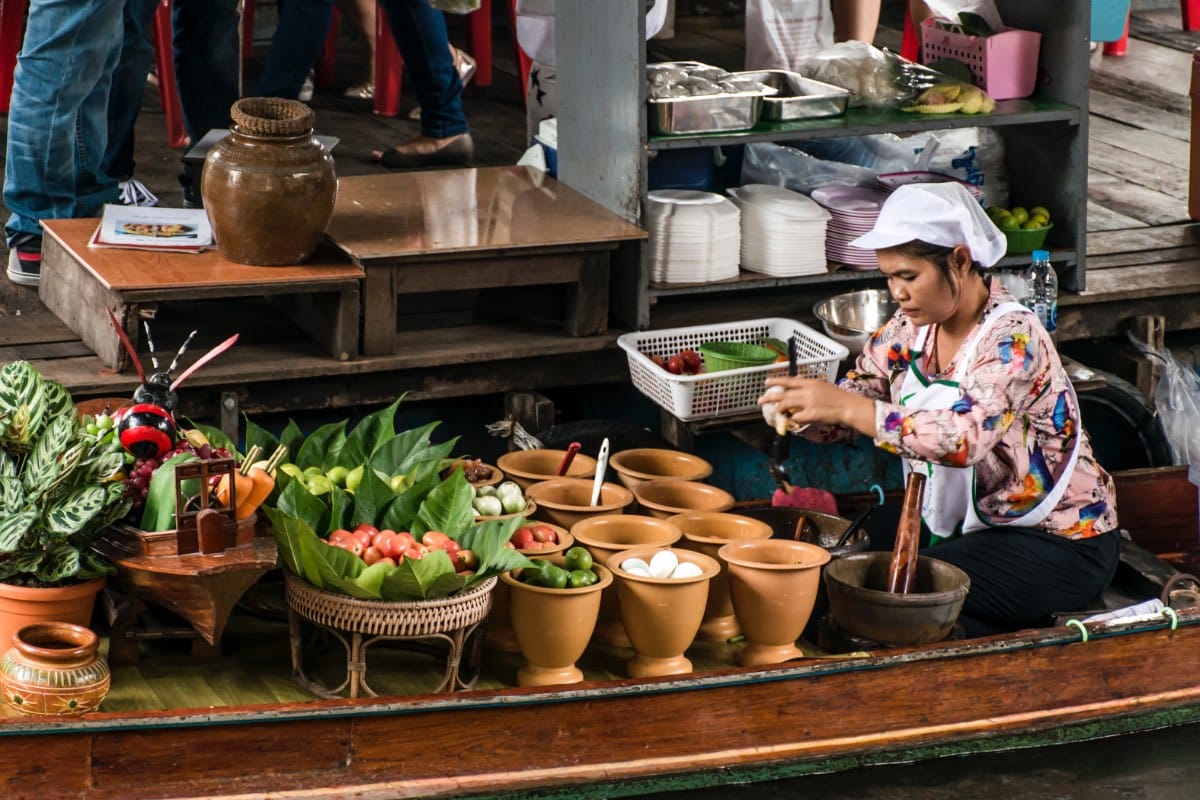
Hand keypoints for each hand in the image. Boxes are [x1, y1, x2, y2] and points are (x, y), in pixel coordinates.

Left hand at [758, 377, 876, 436]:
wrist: (849, 406)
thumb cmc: (838, 397)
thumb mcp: (822, 386)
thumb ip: (808, 385)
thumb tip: (797, 383)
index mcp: (811, 383)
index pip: (789, 381)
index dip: (776, 381)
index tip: (766, 382)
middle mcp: (807, 391)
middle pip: (784, 394)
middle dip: (770, 397)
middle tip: (760, 401)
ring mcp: (808, 403)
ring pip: (787, 405)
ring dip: (779, 409)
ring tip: (776, 412)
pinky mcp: (811, 414)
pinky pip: (796, 417)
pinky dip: (794, 419)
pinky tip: (795, 420)